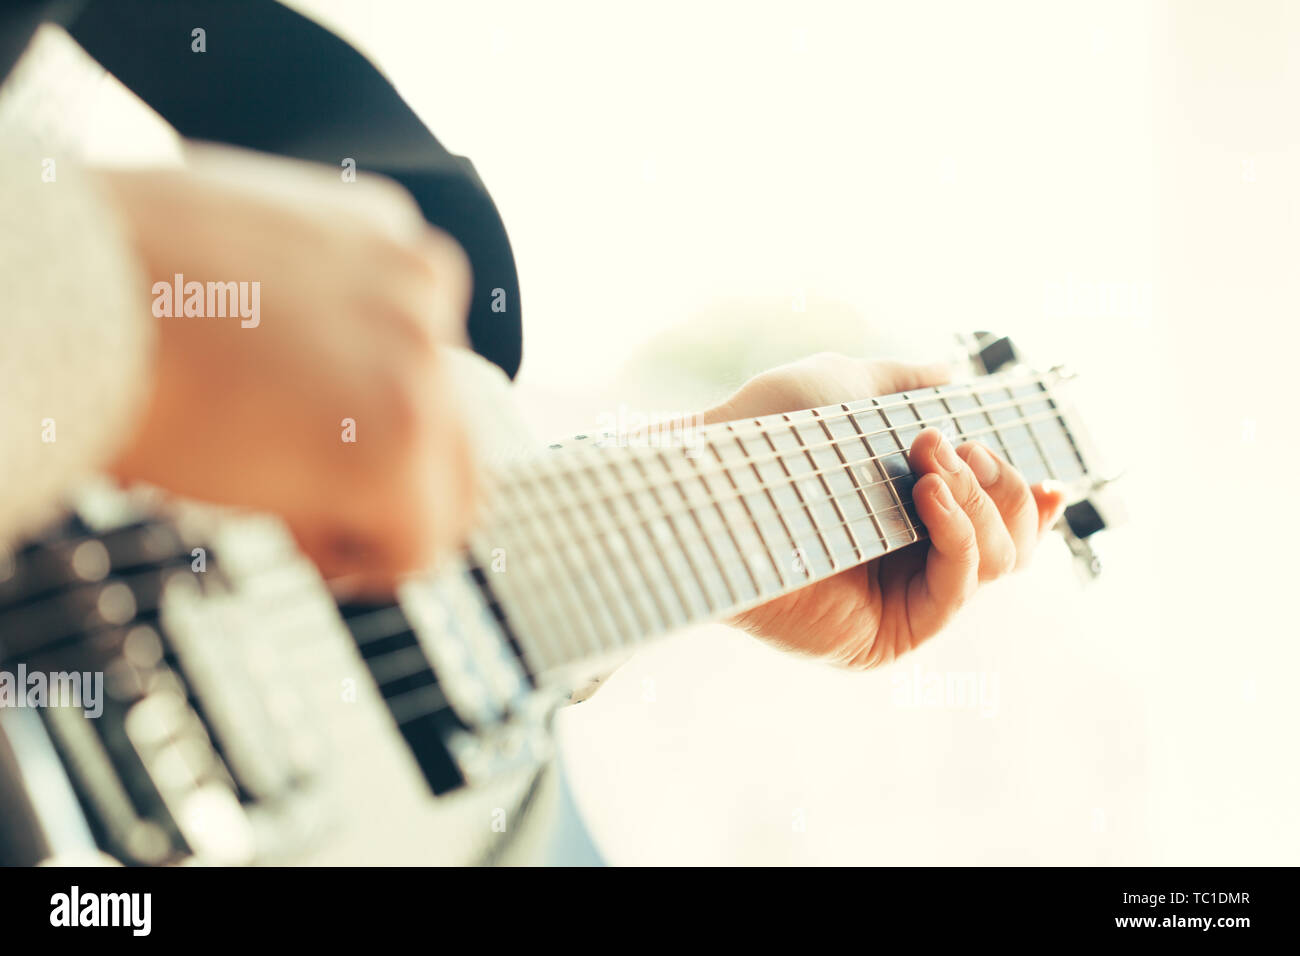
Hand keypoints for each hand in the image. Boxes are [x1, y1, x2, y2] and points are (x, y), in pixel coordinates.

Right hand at [96, 149, 476, 594]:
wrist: (62, 283)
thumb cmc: (115, 273)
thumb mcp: (247, 254)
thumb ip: (315, 304)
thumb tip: (318, 372)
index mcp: (389, 240)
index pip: (430, 363)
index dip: (364, 419)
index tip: (299, 436)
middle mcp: (424, 293)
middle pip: (455, 434)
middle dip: (384, 480)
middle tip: (297, 493)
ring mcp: (420, 364)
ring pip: (452, 496)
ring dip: (374, 522)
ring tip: (280, 507)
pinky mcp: (398, 438)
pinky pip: (420, 547)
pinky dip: (357, 563)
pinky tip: (283, 528)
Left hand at [702, 352, 1066, 668]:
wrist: (718, 478)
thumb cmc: (769, 432)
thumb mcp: (849, 390)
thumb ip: (905, 384)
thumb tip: (954, 375)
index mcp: (903, 517)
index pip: (991, 522)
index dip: (1027, 501)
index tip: (1047, 477)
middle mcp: (905, 565)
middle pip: (1011, 544)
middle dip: (996, 483)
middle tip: (946, 447)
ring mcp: (896, 604)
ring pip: (996, 565)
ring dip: (978, 501)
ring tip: (927, 464)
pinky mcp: (882, 639)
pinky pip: (957, 593)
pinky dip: (961, 537)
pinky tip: (929, 495)